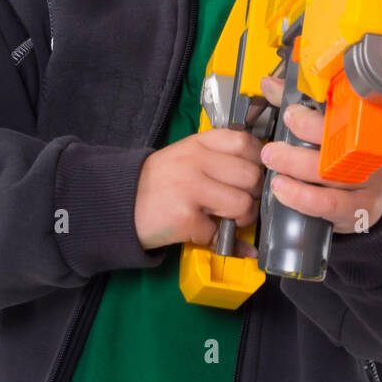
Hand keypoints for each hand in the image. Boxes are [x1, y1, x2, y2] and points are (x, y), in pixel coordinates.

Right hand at [134, 129, 263, 256]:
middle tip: (240, 202)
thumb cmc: (159, 181)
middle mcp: (196, 161)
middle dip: (252, 195)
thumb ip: (221, 160)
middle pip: (251, 177)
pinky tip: (203, 231)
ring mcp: (190, 189)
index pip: (246, 144)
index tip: (250, 174)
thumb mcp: (187, 157)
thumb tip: (263, 177)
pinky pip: (218, 232)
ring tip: (227, 220)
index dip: (256, 163)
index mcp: (199, 143)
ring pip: (242, 205)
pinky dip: (215, 239)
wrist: (118, 203)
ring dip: (241, 219)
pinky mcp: (184, 217)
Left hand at [258, 75, 381, 235]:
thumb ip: (302, 105)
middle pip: (337, 148)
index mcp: (365, 126)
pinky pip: (330, 205)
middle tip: (271, 150)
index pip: (342, 116)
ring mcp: (368, 183)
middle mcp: (370, 154)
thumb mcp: (333, 126)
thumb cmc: (351, 154)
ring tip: (273, 168)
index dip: (314, 117)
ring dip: (295, 172)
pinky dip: (302, 198)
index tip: (290, 114)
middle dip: (299, 148)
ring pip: (331, 177)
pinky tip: (283, 190)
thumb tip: (270, 85)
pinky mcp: (360, 209)